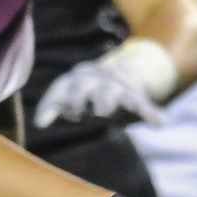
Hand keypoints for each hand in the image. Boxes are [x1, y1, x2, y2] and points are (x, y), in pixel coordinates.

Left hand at [34, 46, 166, 128]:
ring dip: (108, 102)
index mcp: (77, 81)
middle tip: (81, 113)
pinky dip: (149, 113)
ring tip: (105, 113)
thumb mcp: (68, 95)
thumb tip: (38, 124)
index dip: (57, 104)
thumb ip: (53, 107)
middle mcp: (95, 82)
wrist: (124, 71)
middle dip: (82, 99)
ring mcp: (116, 89)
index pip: (63, 89)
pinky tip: (158, 123)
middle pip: (86, 88)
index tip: (50, 120)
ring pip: (112, 94)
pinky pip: (142, 105)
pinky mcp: (135, 98)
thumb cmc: (86, 91)